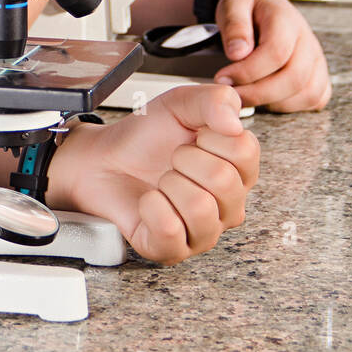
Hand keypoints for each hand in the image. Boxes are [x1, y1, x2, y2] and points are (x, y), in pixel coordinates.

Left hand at [47, 84, 258, 262]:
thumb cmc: (148, 135)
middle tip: (172, 159)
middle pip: (224, 181)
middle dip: (185, 159)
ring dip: (169, 184)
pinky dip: (151, 207)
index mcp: (238, 170)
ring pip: (200, 209)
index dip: (210, 135)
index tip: (194, 135)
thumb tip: (235, 124)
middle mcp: (229, 206)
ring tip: (161, 181)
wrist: (106, 158)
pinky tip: (149, 200)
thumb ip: (215, 100)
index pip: (245, 150)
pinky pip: (170, 231)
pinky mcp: (173, 250)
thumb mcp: (181, 103)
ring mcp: (204, 232)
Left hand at [214, 0, 330, 111]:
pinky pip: (315, 98)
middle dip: (259, 93)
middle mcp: (306, 39)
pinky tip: (268, 98)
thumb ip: (234, 25)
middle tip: (233, 95)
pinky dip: (292, 106)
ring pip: (308, 92)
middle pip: (294, 78)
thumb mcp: (233, 3)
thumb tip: (238, 53)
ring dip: (274, 102)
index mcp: (286, 19)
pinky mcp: (318, 73)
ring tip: (247, 95)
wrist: (261, 1)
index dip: (248, 71)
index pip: (276, 52)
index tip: (223, 78)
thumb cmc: (247, 4)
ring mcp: (316, 58)